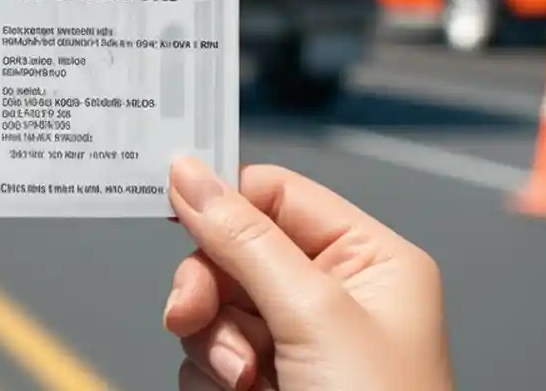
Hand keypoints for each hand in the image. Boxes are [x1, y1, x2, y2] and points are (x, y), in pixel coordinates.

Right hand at [164, 157, 452, 389]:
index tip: (176, 211)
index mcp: (369, 260)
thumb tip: (192, 176)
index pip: (276, 196)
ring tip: (245, 381)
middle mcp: (334, 294)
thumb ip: (245, 240)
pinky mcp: (266, 382)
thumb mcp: (313, 315)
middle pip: (233, 251)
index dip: (224, 203)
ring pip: (214, 306)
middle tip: (193, 314)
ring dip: (214, 344)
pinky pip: (208, 354)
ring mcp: (297, 342)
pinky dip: (210, 377)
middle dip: (210, 289)